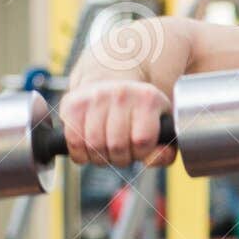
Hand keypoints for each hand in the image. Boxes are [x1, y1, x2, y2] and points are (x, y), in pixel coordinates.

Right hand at [58, 80, 176, 168]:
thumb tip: (154, 159)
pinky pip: (74, 141)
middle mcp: (121, 94)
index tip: (139, 150)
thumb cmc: (139, 112)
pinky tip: (88, 149)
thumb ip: (165, 150)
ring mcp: (95, 97)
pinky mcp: (73, 104)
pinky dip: (80, 154)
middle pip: (116, 146)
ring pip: (94, 146)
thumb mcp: (161, 127)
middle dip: (120, 159)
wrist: (112, 79)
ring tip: (106, 150)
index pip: (142, 140)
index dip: (140, 153)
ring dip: (100, 158)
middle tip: (121, 153)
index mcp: (148, 99)